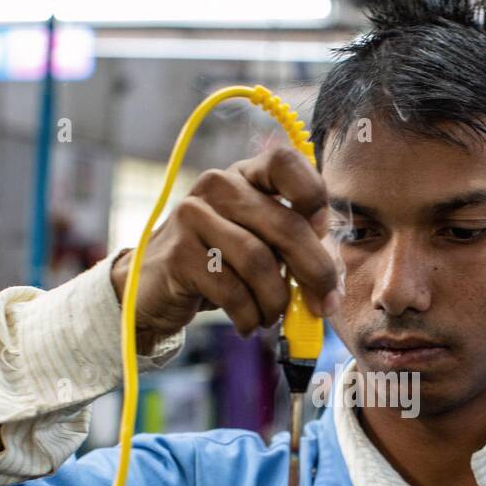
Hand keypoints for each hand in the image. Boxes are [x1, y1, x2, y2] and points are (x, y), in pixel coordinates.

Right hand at [110, 144, 339, 347]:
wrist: (155, 289)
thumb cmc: (219, 265)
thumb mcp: (257, 244)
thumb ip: (291, 245)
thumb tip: (330, 278)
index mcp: (244, 176)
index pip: (284, 162)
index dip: (312, 194)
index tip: (323, 229)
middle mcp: (217, 186)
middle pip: (285, 225)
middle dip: (314, 272)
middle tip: (324, 304)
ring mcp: (193, 216)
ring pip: (259, 262)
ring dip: (276, 301)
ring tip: (273, 317)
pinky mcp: (179, 253)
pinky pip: (232, 290)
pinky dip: (250, 315)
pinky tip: (249, 324)